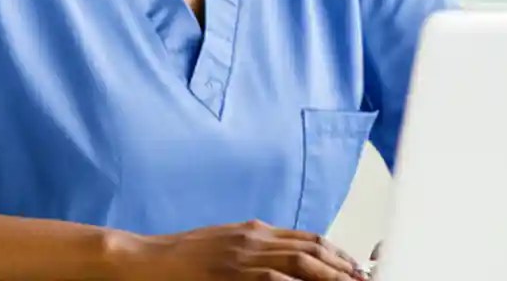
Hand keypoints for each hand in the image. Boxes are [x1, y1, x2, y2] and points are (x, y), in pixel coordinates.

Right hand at [115, 218, 369, 280]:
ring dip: (329, 275)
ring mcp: (242, 256)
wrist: (143, 259)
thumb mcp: (223, 243)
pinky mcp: (231, 273)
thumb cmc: (180, 256)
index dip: (335, 252)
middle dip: (341, 265)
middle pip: (310, 249)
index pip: (307, 238)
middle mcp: (253, 238)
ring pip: (299, 263)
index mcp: (253, 230)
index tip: (353, 267)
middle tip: (363, 280)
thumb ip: (253, 247)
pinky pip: (273, 279)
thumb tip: (282, 259)